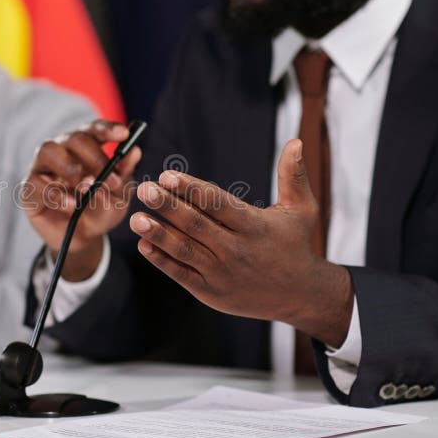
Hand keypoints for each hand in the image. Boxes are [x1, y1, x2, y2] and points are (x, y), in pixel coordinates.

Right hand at [23, 119, 141, 280]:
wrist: (82, 239)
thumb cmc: (100, 211)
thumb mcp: (118, 197)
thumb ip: (124, 175)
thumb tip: (134, 152)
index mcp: (86, 147)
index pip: (95, 129)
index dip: (108, 129)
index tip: (124, 134)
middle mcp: (63, 151)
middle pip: (74, 138)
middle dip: (95, 157)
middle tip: (108, 180)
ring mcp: (43, 168)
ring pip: (48, 150)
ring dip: (70, 168)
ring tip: (85, 188)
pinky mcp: (30, 189)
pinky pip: (36, 183)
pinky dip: (57, 195)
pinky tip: (71, 206)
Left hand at [128, 139, 352, 346]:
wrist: (301, 295)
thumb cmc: (297, 246)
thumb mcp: (302, 210)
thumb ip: (293, 176)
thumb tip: (295, 142)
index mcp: (254, 226)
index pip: (218, 204)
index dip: (191, 189)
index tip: (167, 175)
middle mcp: (236, 250)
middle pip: (196, 225)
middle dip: (167, 206)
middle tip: (144, 190)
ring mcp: (222, 273)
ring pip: (185, 250)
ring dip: (158, 234)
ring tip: (135, 218)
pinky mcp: (212, 292)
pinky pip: (182, 274)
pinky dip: (162, 260)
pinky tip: (144, 244)